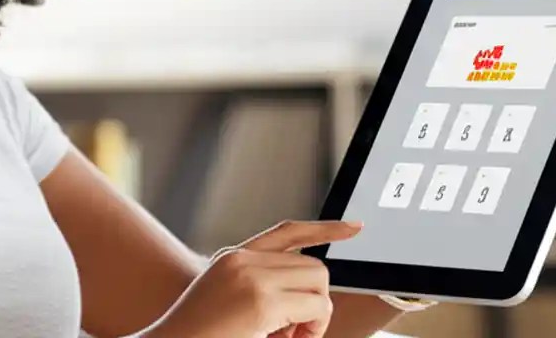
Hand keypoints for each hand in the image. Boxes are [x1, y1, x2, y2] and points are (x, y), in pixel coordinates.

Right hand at [141, 220, 361, 337]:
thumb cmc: (200, 335)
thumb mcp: (230, 304)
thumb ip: (264, 291)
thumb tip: (312, 300)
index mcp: (232, 258)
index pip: (287, 231)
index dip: (325, 228)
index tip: (356, 228)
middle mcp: (241, 260)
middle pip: (312, 265)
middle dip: (315, 300)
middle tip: (293, 334)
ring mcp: (250, 278)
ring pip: (318, 284)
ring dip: (316, 317)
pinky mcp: (260, 301)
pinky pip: (315, 308)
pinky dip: (313, 330)